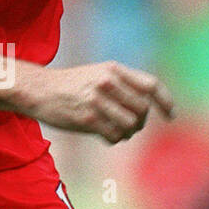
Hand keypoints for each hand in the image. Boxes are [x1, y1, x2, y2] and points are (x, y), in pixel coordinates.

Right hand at [23, 61, 174, 142]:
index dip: (165, 102)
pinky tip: (107, 135)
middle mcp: (108, 83)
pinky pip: (114, 136)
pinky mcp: (87, 119)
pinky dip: (114, 139)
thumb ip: (121, 83)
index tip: (171, 115)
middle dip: (141, 122)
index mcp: (113, 69)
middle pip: (142, 109)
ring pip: (130, 125)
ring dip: (128, 133)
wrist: (38, 89)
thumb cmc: (70, 84)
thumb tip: (147, 106)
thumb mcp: (97, 73)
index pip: (151, 85)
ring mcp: (97, 101)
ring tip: (118, 132)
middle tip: (132, 127)